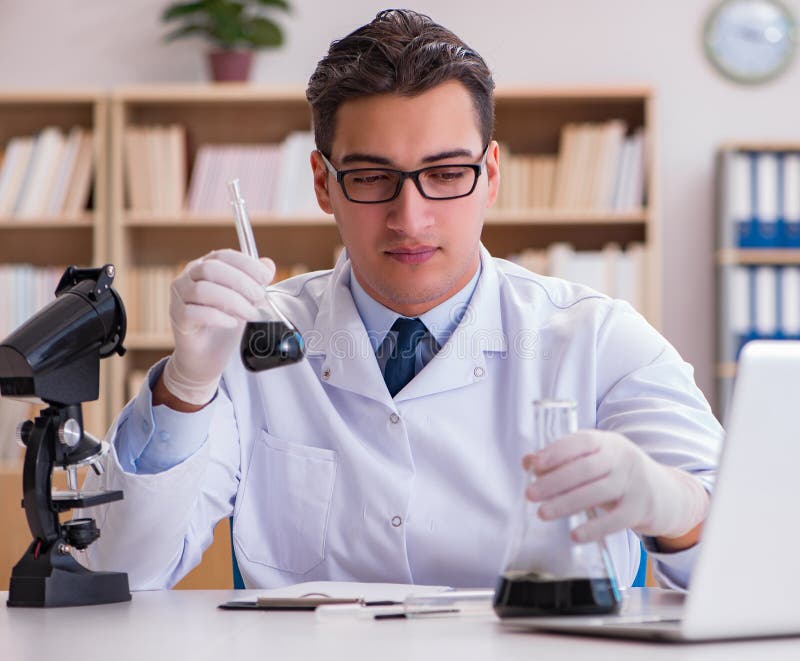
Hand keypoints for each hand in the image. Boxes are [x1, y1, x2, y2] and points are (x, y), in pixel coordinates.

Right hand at [161, 249, 274, 405]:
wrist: (208, 356)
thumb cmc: (226, 323)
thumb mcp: (246, 300)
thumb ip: (254, 282)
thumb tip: (268, 264)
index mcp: (205, 266)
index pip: (223, 255)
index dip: (246, 264)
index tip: (266, 277)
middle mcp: (188, 277)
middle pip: (211, 268)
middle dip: (241, 282)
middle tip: (260, 297)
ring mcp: (179, 297)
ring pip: (202, 290)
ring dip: (232, 301)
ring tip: (250, 314)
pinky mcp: (177, 317)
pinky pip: (194, 312)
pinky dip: (217, 317)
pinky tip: (232, 323)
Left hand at [523, 430, 708, 544]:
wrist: (667, 493)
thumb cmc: (618, 473)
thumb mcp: (595, 459)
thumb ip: (563, 459)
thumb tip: (527, 461)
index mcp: (607, 442)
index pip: (581, 442)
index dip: (556, 452)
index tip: (533, 465)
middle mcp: (622, 458)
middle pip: (585, 469)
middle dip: (554, 481)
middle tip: (530, 494)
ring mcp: (634, 483)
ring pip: (597, 492)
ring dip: (566, 503)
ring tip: (542, 513)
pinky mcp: (641, 509)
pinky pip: (616, 520)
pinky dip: (594, 528)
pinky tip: (575, 535)